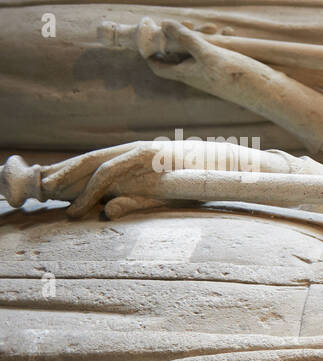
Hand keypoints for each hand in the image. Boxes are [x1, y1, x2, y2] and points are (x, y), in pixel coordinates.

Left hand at [9, 138, 295, 217]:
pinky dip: (97, 185)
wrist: (248, 171)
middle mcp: (143, 150)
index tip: (49, 188)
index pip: (100, 162)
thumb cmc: (214, 186)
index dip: (71, 173)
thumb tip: (106, 210)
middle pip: (92, 159)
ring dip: (74, 183)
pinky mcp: (157, 158)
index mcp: (146, 157)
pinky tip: (86, 204)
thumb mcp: (172, 197)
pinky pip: (119, 170)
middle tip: (37, 190)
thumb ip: (141, 201)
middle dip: (62, 174)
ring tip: (58, 204)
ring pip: (99, 163)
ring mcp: (150, 152)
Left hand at [132, 17, 249, 92]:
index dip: (150, 53)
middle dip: (181, 35)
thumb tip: (164, 24)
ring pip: (198, 50)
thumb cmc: (236, 77)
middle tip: (189, 23)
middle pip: (178, 54)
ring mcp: (211, 72)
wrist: (267, 93)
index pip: (158, 67)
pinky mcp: (226, 70)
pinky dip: (219, 40)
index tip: (151, 35)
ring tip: (215, 27)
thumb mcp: (209, 54)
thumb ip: (187, 39)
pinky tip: (229, 33)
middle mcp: (196, 74)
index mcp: (187, 73)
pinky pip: (215, 52)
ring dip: (203, 35)